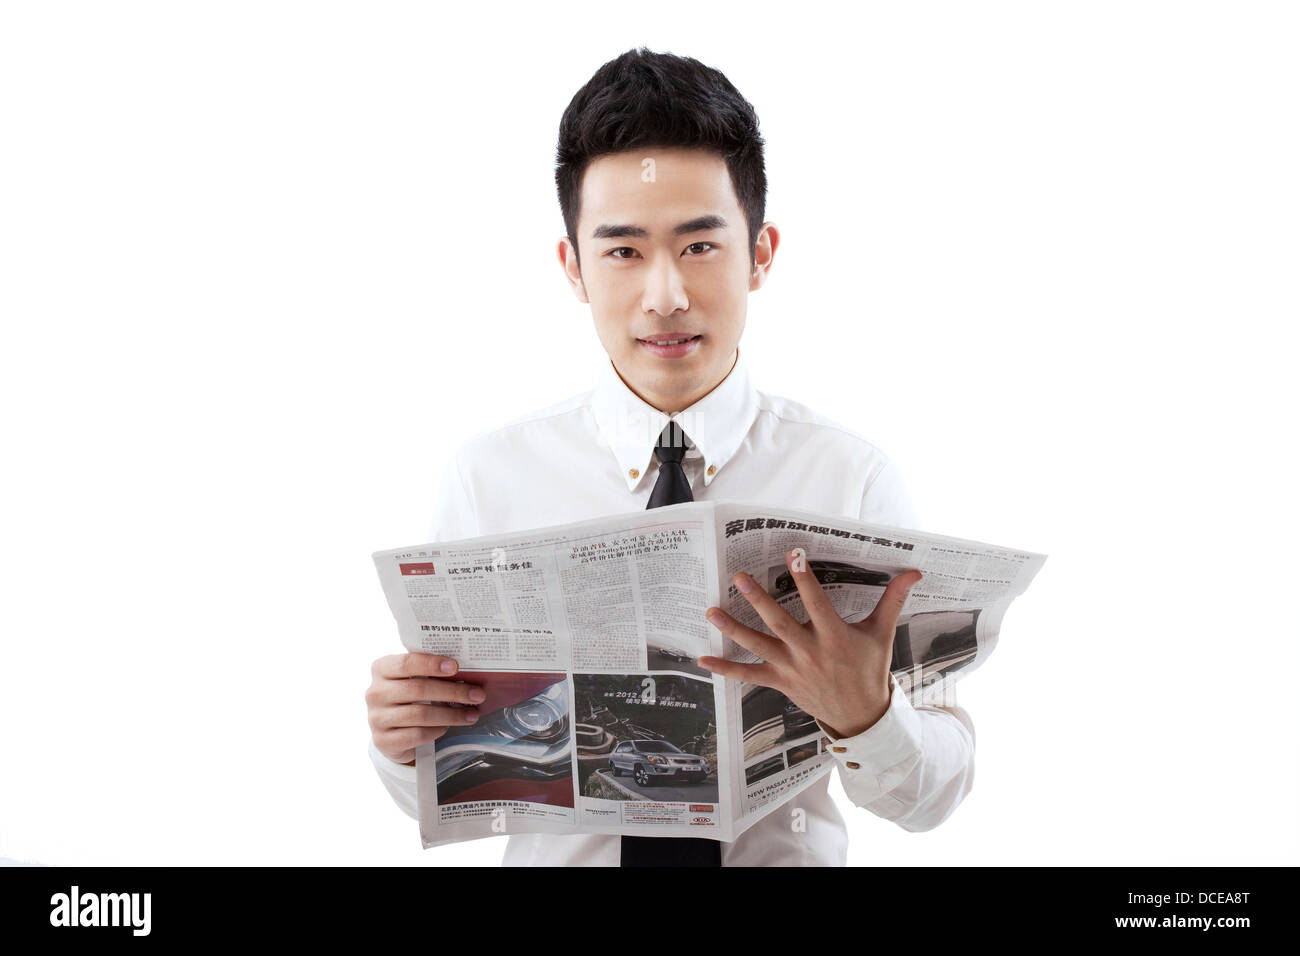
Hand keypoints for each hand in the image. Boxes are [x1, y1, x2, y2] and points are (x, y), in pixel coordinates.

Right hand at [366, 653, 485, 765]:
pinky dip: (437, 731)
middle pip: (418, 689)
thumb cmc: (409, 697)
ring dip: (451, 714)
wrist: (391, 730)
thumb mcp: (414, 679)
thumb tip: (468, 672)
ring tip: (471, 714)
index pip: (407, 663)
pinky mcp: (383, 741)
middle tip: (477, 695)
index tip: (455, 667)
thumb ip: (431, 672)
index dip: (432, 664)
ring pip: (420, 714)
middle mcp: (375, 692)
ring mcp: (376, 718)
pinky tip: (448, 728)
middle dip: (452, 692)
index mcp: (381, 668)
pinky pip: (416, 735)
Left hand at [698, 549, 921, 738]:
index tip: (793, 555)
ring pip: (757, 647)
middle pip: (779, 623)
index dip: (804, 578)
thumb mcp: (881, 633)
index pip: (816, 602)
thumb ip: (892, 599)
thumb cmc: (870, 669)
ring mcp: (791, 669)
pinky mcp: (779, 683)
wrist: (862, 716)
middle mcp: (809, 652)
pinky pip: (747, 676)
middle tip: (739, 577)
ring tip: (710, 610)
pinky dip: (724, 669)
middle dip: (758, 600)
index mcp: (834, 636)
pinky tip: (702, 658)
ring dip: (732, 629)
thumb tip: (914, 571)